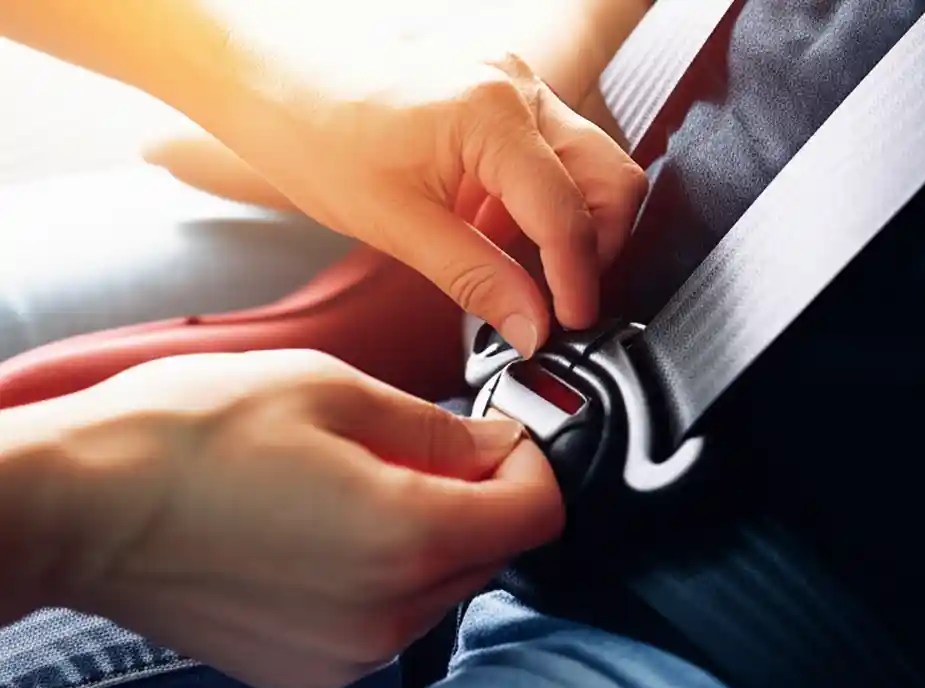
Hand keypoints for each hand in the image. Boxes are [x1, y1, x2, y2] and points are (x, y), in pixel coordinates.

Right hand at [32, 350, 562, 687]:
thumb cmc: (189, 436)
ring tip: (354, 485)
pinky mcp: (315, 670)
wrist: (81, 507)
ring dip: (429, 534)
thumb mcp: (333, 390)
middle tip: (417, 447)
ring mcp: (350, 652)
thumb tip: (501, 445)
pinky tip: (324, 533)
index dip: (532, 463)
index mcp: (406, 534)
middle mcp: (389, 612)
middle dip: (478, 495)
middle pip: (493, 551)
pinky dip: (383, 576)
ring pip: (443, 586)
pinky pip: (390, 618)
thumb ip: (439, 428)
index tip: (500, 434)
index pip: (537, 514)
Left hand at [199, 43, 646, 355]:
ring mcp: (515, 82)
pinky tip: (493, 226)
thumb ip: (479, 281)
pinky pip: (554, 151)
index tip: (570, 321)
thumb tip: (534, 327)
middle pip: (609, 177)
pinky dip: (541, 199)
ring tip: (511, 258)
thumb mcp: (398, 227)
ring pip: (591, 163)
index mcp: (491, 114)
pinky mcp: (506, 91)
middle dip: (598, 245)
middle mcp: (516, 87)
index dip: (578, 279)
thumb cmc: (315, 135)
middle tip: (561, 296)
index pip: (567, 211)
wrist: (274, 83)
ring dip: (568, 222)